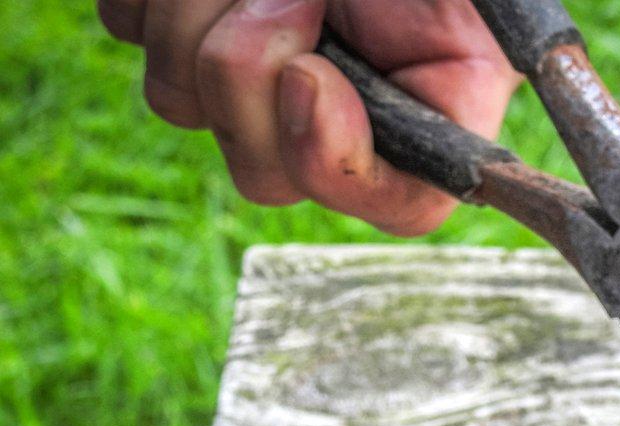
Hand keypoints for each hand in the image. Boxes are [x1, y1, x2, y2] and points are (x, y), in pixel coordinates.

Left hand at [97, 0, 522, 234]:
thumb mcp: (474, 11)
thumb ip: (473, 63)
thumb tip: (362, 106)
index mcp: (433, 118)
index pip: (396, 204)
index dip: (332, 158)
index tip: (311, 75)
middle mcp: (341, 121)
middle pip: (264, 173)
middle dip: (252, 71)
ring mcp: (256, 88)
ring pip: (182, 101)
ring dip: (199, 14)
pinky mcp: (186, 33)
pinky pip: (136, 30)